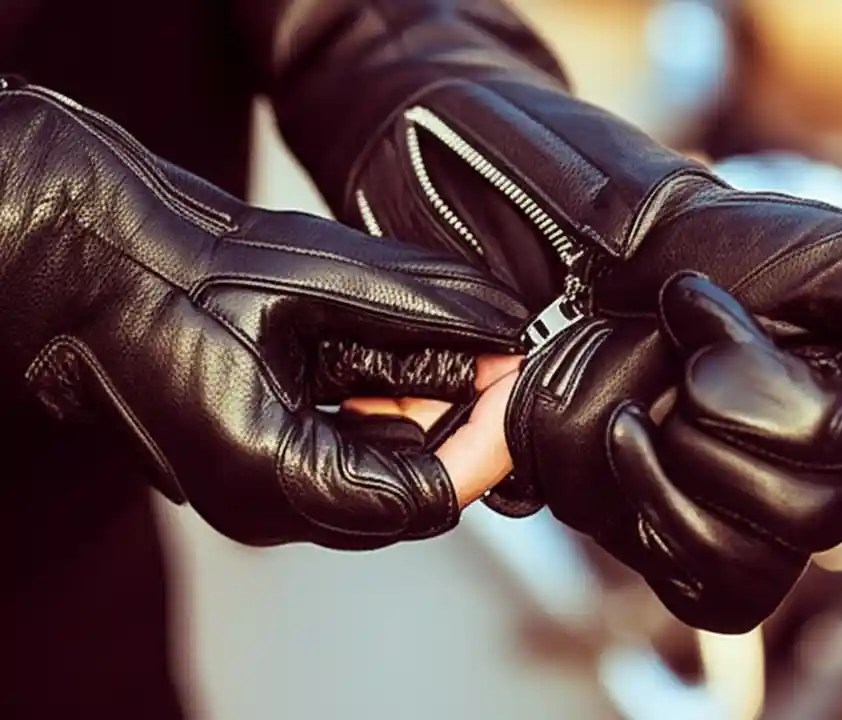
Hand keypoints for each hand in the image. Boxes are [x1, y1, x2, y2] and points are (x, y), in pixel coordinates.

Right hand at [0, 79, 527, 548]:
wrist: (85, 259)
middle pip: (408, 491)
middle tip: (495, 358)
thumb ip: (426, 315)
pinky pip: (345, 451)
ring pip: (381, 472)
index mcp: (276, 477)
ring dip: (428, 412)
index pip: (426, 496)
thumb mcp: (320, 281)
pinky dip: (386, 407)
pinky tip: (400, 355)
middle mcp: (267, 503)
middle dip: (463, 423)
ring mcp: (258, 487)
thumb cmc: (172, 269)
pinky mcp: (256, 459)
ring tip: (457, 347)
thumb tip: (506, 328)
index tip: (516, 383)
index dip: (488, 440)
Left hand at [503, 273, 841, 631]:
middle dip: (716, 432)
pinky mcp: (719, 564)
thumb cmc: (717, 256)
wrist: (605, 278)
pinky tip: (629, 445)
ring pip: (764, 559)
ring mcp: (781, 527)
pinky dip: (658, 515)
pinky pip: (717, 595)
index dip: (760, 392)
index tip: (705, 319)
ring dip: (682, 471)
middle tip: (676, 372)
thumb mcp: (818, 253)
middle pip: (815, 517)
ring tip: (646, 408)